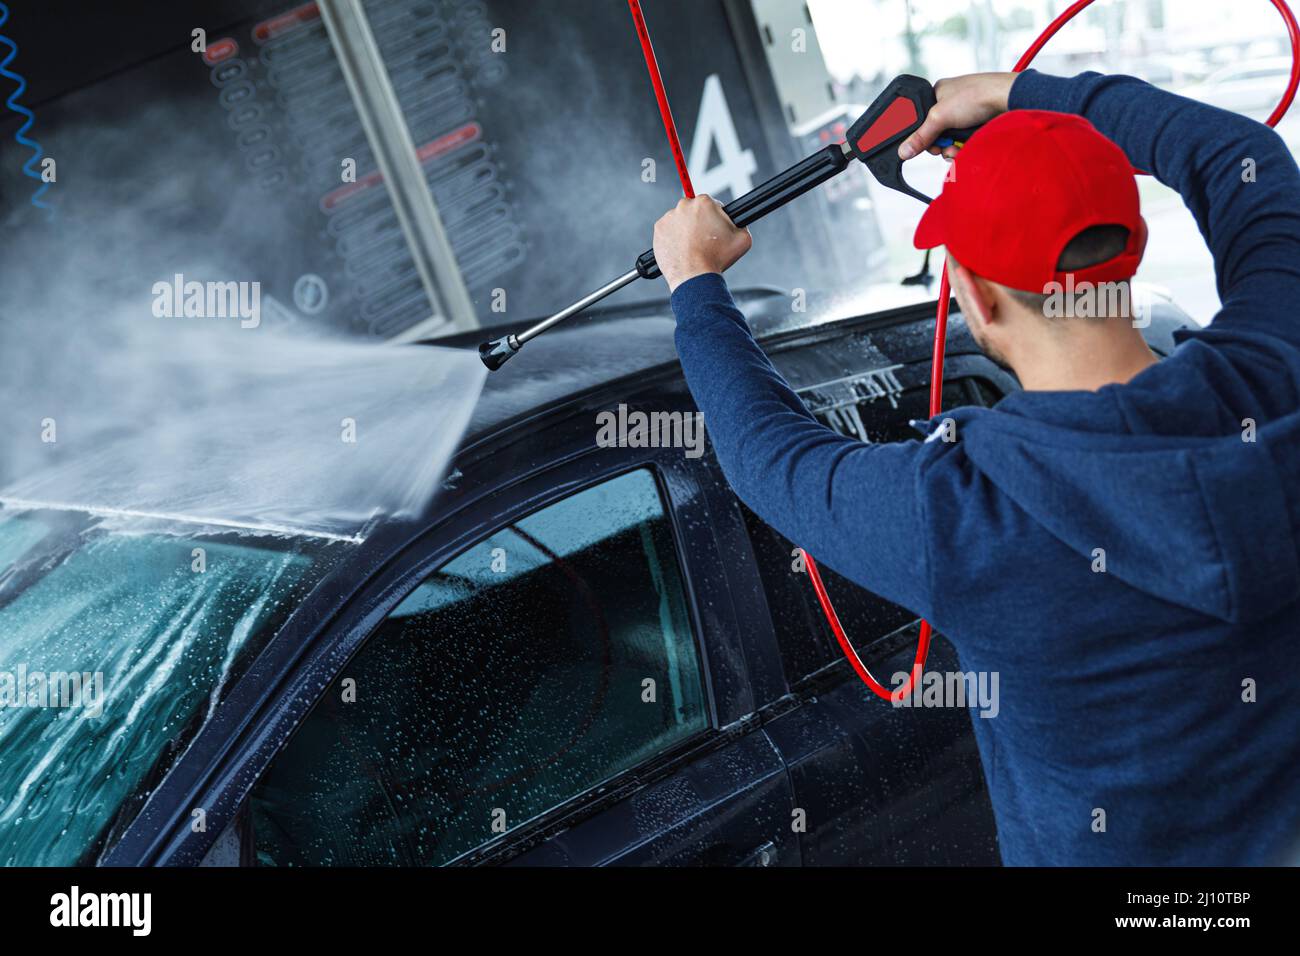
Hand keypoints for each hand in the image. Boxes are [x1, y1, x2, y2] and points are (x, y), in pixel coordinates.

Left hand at [653, 196, 752, 292]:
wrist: (694, 275)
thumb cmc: (717, 258)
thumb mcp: (742, 239)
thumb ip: (741, 224)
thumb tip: (737, 221)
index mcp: (704, 202)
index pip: (711, 204)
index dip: (714, 217)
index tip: (713, 228)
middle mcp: (684, 205)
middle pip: (693, 210)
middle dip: (698, 221)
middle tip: (703, 239)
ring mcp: (669, 217)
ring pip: (679, 220)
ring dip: (685, 229)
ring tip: (692, 246)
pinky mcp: (659, 229)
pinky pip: (667, 230)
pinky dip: (672, 237)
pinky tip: (681, 248)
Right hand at [898, 72, 1015, 160]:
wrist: (1007, 98)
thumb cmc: (976, 95)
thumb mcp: (940, 117)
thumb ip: (920, 136)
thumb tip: (903, 151)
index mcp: (937, 93)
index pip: (920, 120)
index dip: (922, 135)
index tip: (924, 145)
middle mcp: (950, 103)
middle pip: (935, 133)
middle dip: (939, 144)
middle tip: (942, 146)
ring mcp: (965, 113)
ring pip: (950, 140)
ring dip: (952, 148)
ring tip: (957, 148)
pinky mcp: (976, 123)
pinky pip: (963, 141)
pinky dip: (964, 146)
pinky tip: (967, 146)